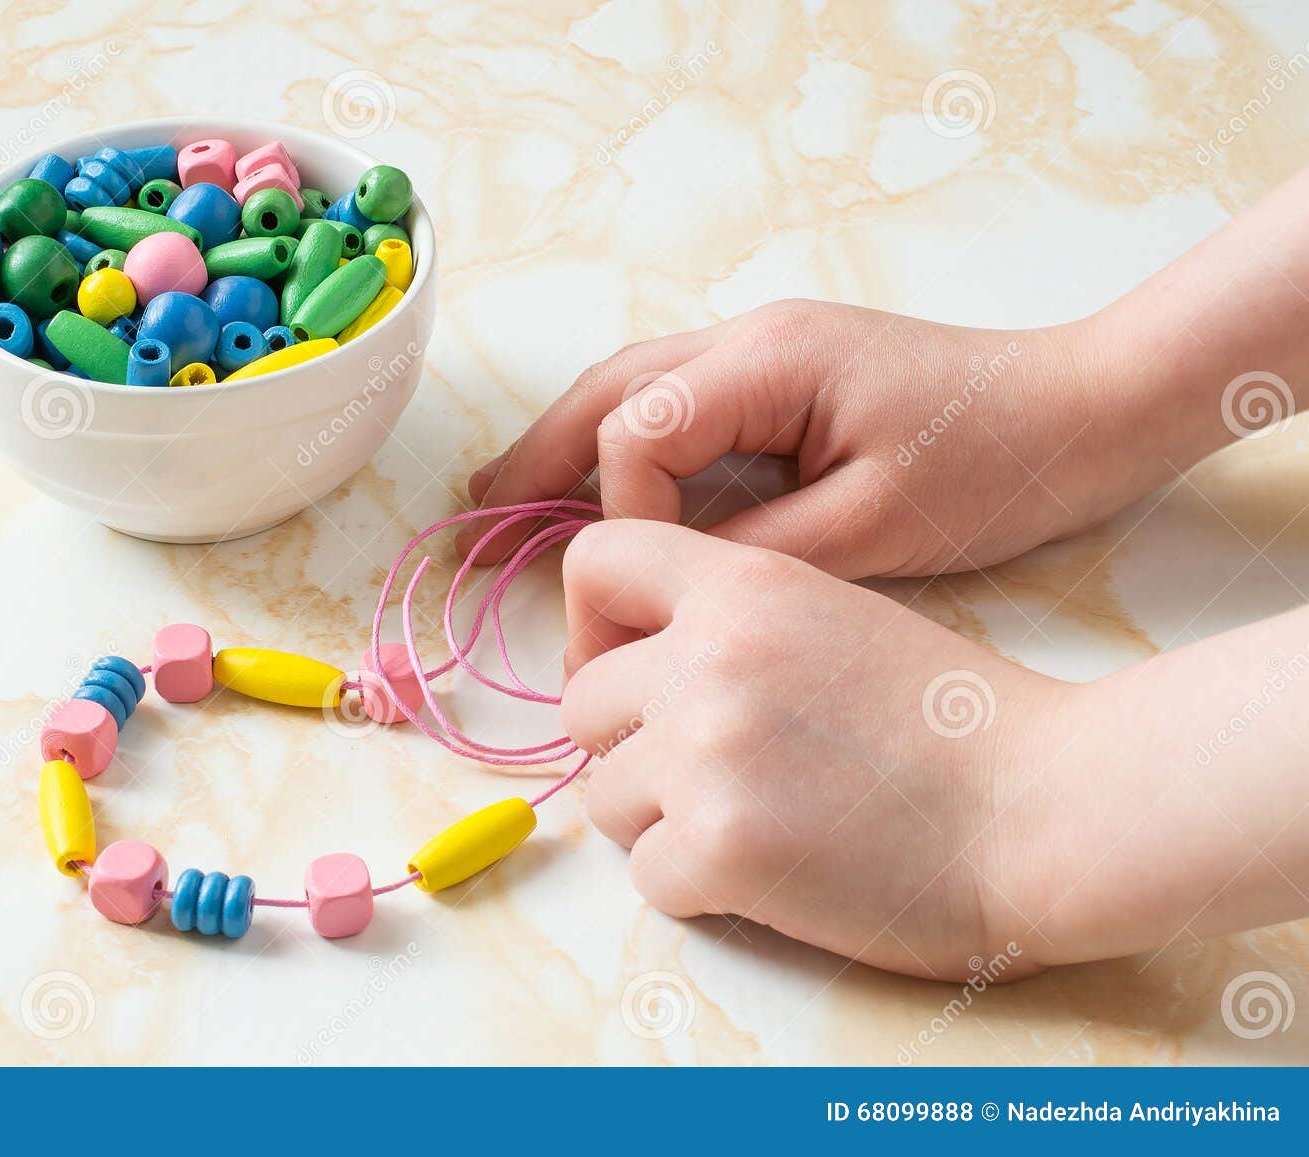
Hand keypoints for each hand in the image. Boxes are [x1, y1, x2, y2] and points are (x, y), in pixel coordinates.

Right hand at [461, 300, 1194, 578]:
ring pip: (634, 388)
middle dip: (539, 456)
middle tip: (473, 517)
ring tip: (505, 498)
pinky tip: (603, 490)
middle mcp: (750, 340)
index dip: (622, 510)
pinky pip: (677, 405)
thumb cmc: (994, 466)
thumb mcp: (874, 528)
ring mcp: (766, 351)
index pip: (638, 428)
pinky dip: (625, 449)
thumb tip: (668, 582)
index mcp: (767, 362)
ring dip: (568, 445)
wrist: (1087, 408)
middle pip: (610, 390)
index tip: (649, 581)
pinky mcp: (786, 378)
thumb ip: (756, 556)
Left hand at [559, 519, 1069, 978]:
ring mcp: (705, 754)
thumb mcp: (837, 617)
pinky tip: (779, 873)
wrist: (1049, 806)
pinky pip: (647, 876)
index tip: (632, 671)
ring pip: (602, 798)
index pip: (594, 560)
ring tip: (760, 823)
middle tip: (711, 772)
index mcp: (742, 585)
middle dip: (629, 745)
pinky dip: (699, 887)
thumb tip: (637, 675)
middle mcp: (707, 658)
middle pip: (579, 703)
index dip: (594, 622)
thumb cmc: (957, 721)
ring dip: (662, 821)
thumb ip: (732, 626)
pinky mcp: (720, 848)